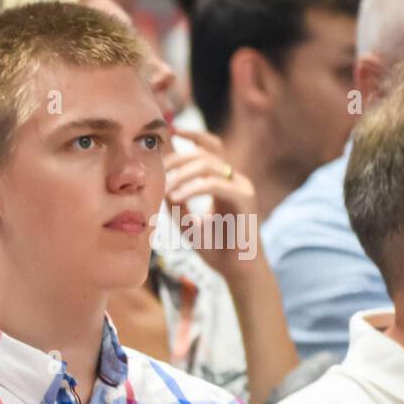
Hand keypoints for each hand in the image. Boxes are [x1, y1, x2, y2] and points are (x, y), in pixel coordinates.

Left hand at [165, 126, 264, 284]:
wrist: (237, 271)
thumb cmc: (217, 248)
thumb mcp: (187, 223)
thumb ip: (176, 204)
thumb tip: (159, 187)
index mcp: (223, 182)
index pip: (210, 150)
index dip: (193, 137)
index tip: (171, 132)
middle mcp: (234, 180)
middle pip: (206, 154)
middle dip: (178, 158)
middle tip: (159, 171)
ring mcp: (242, 188)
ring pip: (209, 166)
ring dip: (182, 175)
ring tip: (166, 191)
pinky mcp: (245, 199)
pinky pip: (216, 185)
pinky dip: (193, 188)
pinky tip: (177, 198)